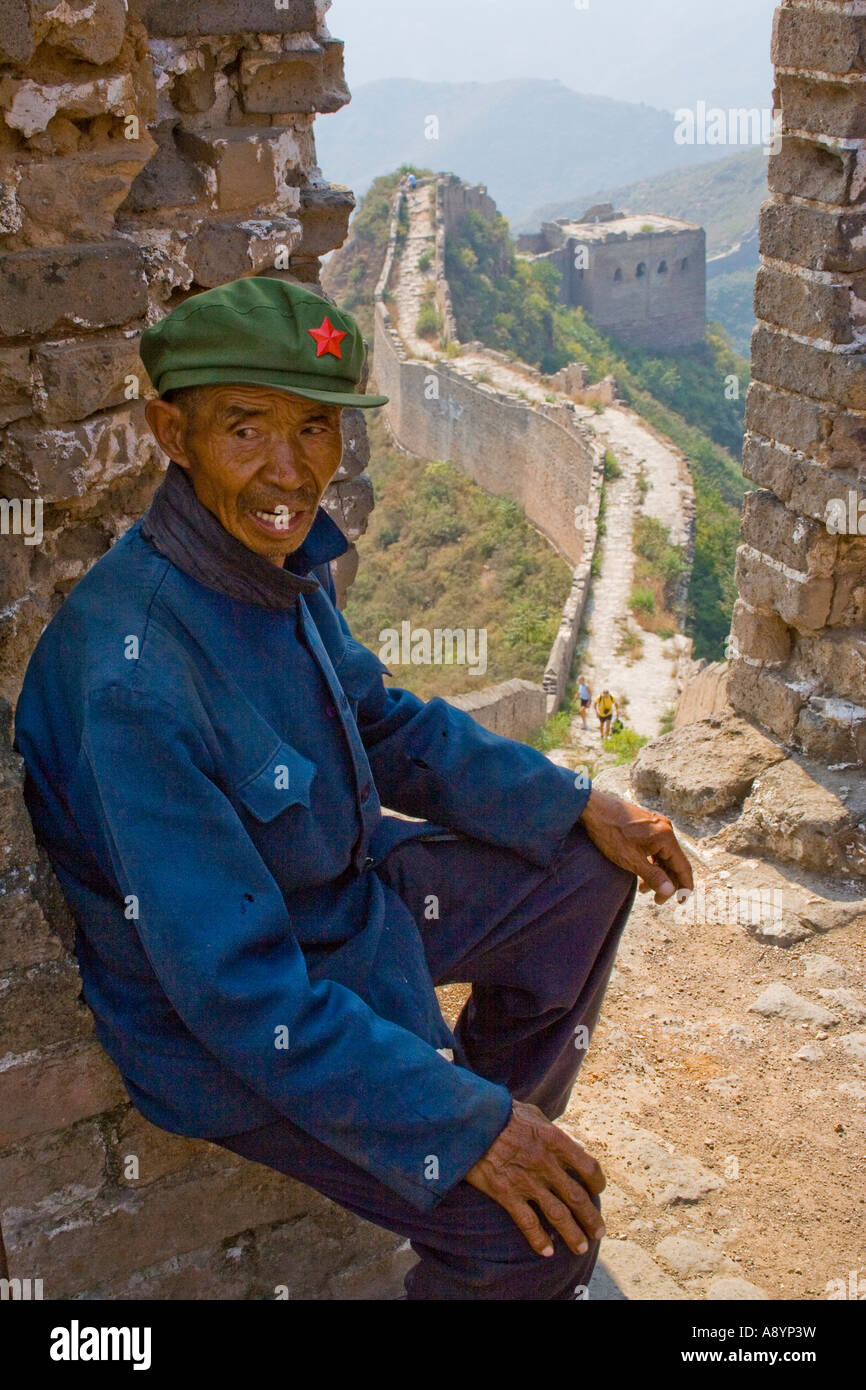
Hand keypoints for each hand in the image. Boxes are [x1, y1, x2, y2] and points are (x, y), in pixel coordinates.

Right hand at [464, 1100, 605, 1257]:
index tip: (597, 1191)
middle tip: (598, 1232)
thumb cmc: (502, 1112)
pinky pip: (528, 1223)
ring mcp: (526, 1180)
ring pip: (558, 1215)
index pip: (588, 1167)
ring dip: (573, 1234)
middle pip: (578, 1197)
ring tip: (581, 1248)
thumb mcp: (533, 1114)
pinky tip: (547, 1251)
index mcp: (555, 1141)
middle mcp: (546, 1163)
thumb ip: (550, 1130)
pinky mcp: (506, 1193)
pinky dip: (539, 1239)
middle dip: (591, 1218)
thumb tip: (562, 1140)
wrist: (471, 1119)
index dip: (597, 1183)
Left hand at [579, 787, 693, 903]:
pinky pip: (655, 847)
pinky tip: (641, 871)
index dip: (684, 887)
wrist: (591, 808)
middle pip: (674, 862)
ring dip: (657, 873)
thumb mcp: (631, 860)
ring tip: (644, 889)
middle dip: (666, 882)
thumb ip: (653, 877)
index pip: (683, 866)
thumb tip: (670, 892)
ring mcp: (656, 824)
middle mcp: (665, 828)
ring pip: (663, 855)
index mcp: (666, 837)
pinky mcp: (646, 824)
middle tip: (656, 900)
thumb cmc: (609, 833)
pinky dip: (651, 861)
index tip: (681, 902)